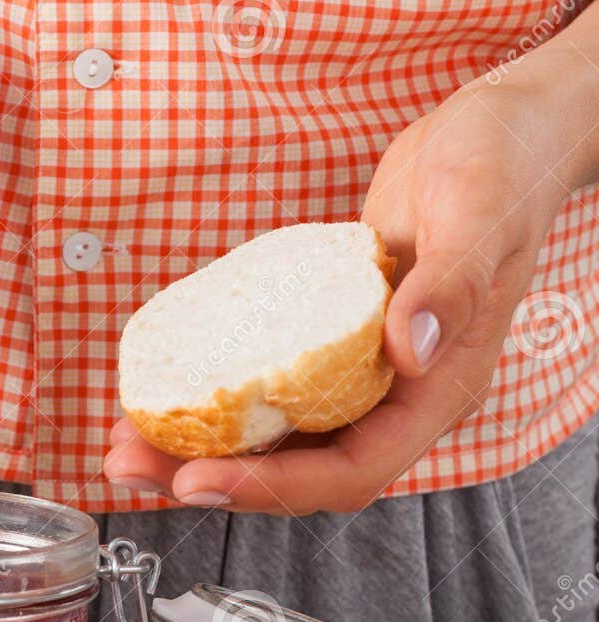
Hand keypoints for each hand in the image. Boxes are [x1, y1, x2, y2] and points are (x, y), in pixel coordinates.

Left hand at [104, 67, 591, 514]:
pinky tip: (160, 391)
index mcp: (439, 389)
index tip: (198, 479)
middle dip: (209, 478)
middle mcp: (395, 396)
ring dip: (195, 447)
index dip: (273, 487)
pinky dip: (212, 400)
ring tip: (121, 442)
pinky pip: (265, 391)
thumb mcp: (478, 212)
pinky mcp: (326, 346)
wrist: (493, 134)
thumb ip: (449, 284)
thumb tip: (409, 350)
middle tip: (127, 464)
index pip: (352, 470)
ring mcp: (359, 374)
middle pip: (297, 470)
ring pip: (273, 438)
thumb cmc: (501, 166)